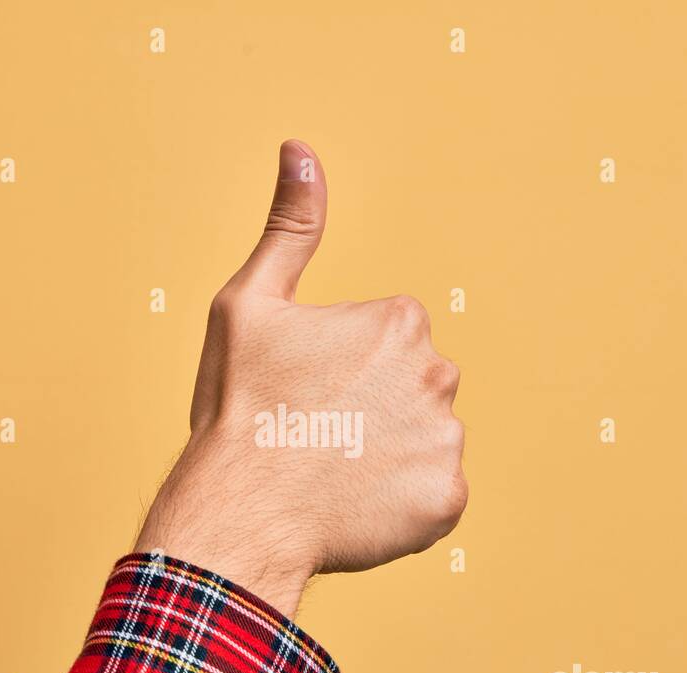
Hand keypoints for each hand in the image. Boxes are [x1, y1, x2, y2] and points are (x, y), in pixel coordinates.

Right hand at [135, 140, 466, 616]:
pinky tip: (357, 507)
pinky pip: (434, 495)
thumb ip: (290, 227)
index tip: (306, 392)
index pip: (390, 340)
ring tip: (334, 475)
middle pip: (414, 388)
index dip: (343, 368)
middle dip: (376, 408)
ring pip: (425, 441)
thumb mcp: (249, 303)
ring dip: (391, 455)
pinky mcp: (447, 499)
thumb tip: (300, 149)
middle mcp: (437, 373)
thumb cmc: (239, 408)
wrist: (240, 509)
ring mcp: (447, 440)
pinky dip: (403, 504)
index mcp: (399, 321)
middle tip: (318, 436)